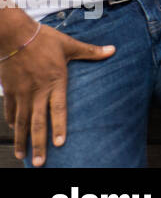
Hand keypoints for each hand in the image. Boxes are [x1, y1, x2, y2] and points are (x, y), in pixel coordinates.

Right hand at [1, 23, 114, 166]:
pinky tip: (15, 133)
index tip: (59, 144)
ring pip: (21, 122)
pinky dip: (12, 124)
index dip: (58, 127)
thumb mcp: (69, 45)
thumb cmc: (44, 39)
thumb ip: (91, 52)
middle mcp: (37, 91)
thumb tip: (113, 50)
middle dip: (38, 144)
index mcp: (55, 82)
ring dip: (22, 140)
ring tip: (23, 157)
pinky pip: (10, 112)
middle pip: (38, 123)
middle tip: (40, 163)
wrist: (14, 35)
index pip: (58, 109)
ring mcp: (22, 93)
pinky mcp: (10, 91)